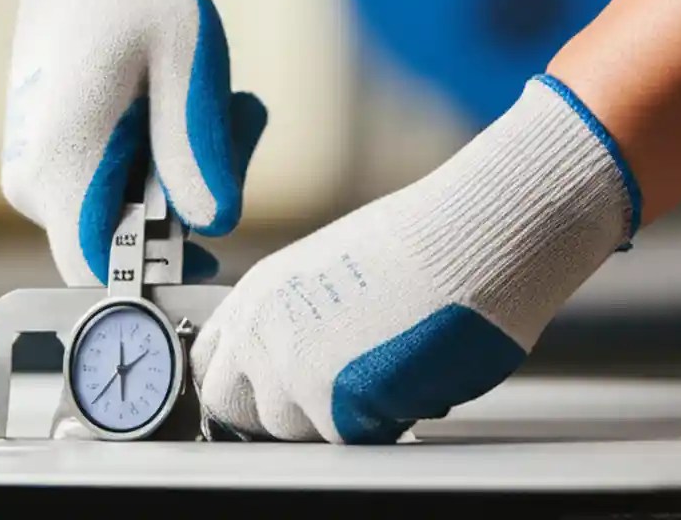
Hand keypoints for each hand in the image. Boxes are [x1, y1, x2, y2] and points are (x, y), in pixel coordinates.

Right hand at [0, 0, 266, 286]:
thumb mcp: (186, 59)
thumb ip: (196, 145)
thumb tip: (214, 223)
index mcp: (59, 162)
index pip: (98, 272)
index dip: (158, 280)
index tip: (212, 251)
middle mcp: (37, 185)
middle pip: (131, 246)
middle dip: (198, 199)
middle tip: (239, 118)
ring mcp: (46, 180)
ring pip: (136, 220)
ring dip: (191, 174)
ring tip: (220, 100)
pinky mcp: (64, 170)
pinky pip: (127, 194)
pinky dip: (170, 162)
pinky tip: (186, 106)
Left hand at [190, 75, 641, 443]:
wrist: (472, 239)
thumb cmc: (426, 243)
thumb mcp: (332, 271)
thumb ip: (298, 320)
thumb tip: (297, 362)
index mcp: (258, 295)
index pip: (208, 365)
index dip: (241, 387)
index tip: (264, 397)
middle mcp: (261, 333)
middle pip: (239, 412)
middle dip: (282, 416)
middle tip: (335, 395)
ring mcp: (292, 373)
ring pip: (298, 433)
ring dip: (337, 419)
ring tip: (388, 371)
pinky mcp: (334, 408)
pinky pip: (351, 441)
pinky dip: (383, 423)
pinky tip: (411, 378)